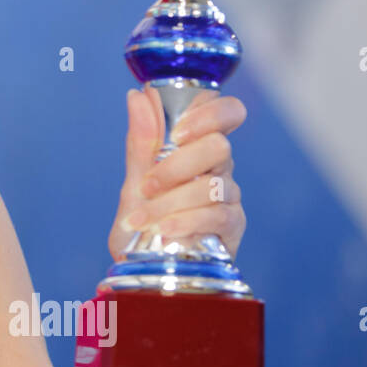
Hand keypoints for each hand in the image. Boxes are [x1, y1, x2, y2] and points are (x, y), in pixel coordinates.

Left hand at [107, 85, 246, 262]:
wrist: (144, 269)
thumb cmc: (144, 222)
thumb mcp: (134, 182)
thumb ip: (141, 142)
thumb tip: (137, 96)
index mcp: (198, 149)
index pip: (226, 113)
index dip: (211, 112)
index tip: (178, 131)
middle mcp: (220, 169)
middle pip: (219, 146)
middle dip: (177, 165)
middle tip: (147, 185)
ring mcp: (229, 198)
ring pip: (212, 184)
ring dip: (170, 201)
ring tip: (142, 220)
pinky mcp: (233, 227)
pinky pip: (217, 216)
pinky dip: (187, 222)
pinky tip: (166, 232)